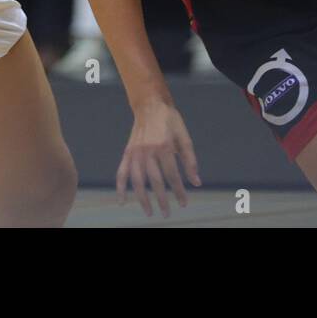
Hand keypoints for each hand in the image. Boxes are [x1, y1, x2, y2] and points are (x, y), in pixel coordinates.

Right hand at [117, 98, 200, 216]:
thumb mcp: (185, 137)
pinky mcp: (127, 152)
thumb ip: (190, 160)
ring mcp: (135, 152)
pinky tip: (123, 200)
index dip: (179, 191)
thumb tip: (196, 182)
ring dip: (142, 198)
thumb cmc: (170, 120)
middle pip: (155, 181)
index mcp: (164, 146)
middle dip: (161, 199)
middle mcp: (148, 151)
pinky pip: (121, 172)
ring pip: (137, 180)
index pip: (172, 175)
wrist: (150, 104)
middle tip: (166, 213)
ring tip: (149, 211)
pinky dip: (120, 187)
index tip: (183, 203)